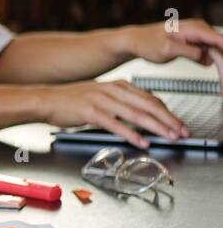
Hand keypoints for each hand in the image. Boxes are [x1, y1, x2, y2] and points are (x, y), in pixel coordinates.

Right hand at [41, 80, 189, 148]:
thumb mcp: (101, 96)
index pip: (150, 98)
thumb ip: (121, 103)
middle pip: (147, 105)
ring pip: (136, 114)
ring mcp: (101, 100)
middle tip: (182, 132)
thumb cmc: (71, 101)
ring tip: (169, 137)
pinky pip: (116, 124)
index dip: (168, 112)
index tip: (179, 124)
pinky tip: (142, 142)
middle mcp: (112, 90)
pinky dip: (131, 134)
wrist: (45, 100)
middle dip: (168, 120)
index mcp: (117, 85)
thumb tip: (141, 114)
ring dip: (156, 127)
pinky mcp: (90, 112)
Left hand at [126, 19, 222, 75]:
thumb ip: (190, 52)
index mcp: (195, 28)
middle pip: (222, 48)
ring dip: (221, 68)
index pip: (221, 41)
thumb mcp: (167, 49)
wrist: (136, 41)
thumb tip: (209, 58)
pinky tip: (217, 80)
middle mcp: (201, 30)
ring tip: (217, 85)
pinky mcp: (198, 45)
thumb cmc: (147, 43)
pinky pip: (212, 55)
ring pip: (219, 53)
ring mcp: (200, 37)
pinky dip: (215, 67)